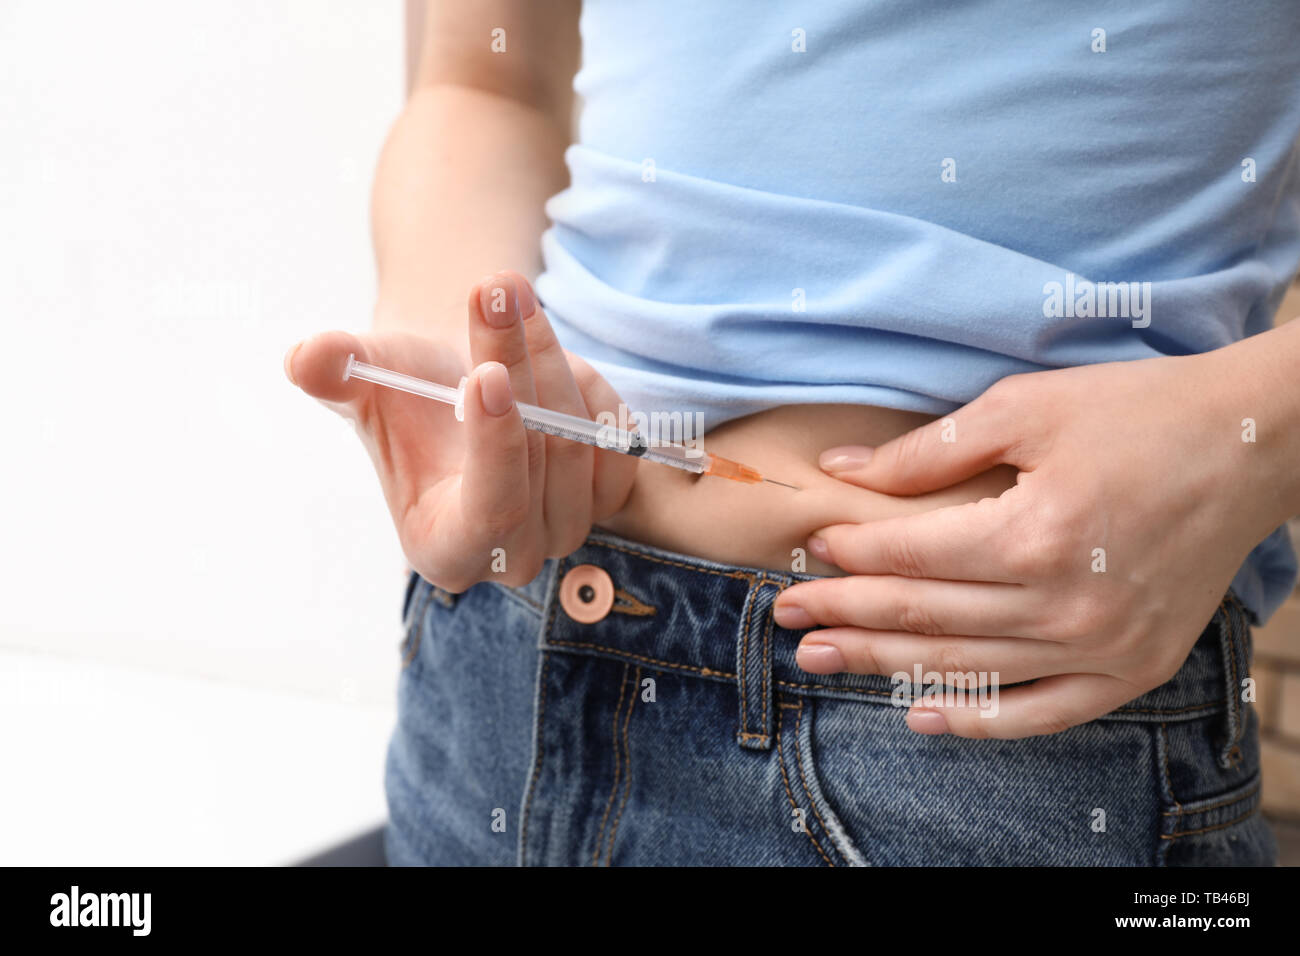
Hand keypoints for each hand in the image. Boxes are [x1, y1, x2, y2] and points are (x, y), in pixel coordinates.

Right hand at [285, 271, 636, 590]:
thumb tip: (306, 358)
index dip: (494, 446)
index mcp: (448, 549)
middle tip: (496, 286)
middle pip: (540, 460)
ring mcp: (572, 524)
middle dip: (519, 363)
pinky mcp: (609, 491)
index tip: (487, 373)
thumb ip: (335, 374)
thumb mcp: (365, 381)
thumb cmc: (407, 397)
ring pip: (580, 437)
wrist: (457, 390)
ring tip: (509, 295)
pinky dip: (585, 379)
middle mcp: (518, 553)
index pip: (490, 512)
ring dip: (548, 355)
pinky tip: (546, 351)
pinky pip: (614, 430)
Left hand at [774, 353, 1271, 738]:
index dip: (852, 552)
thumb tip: (842, 470)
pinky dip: (979, 719)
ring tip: (819, 660)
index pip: (912, 555)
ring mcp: (1104, 646)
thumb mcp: (1026, 408)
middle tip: (786, 618)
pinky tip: (919, 715)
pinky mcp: (1135, 667)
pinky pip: (1042, 712)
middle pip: (927, 617)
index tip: (809, 547)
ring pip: (967, 666)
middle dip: (846, 615)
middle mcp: (1068, 602)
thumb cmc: (1137, 412)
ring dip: (884, 666)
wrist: (1252, 444)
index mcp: (1038, 532)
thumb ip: (928, 451)